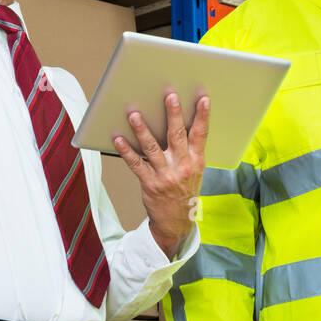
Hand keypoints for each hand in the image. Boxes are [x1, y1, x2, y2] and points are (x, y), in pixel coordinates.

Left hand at [112, 92, 207, 258]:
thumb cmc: (185, 192)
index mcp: (196, 162)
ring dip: (142, 130)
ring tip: (134, 115)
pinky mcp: (149, 184)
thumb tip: (178, 123)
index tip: (203, 99)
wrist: (176, 223)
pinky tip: (118, 139)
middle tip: (170, 96)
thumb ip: (189, 150)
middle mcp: (182, 167)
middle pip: (177, 136)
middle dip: (173, 114)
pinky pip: (135, 164)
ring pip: (152, 148)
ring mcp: (165, 175)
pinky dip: (125, 151)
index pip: (201, 135)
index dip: (202, 116)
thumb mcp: (195, 172)